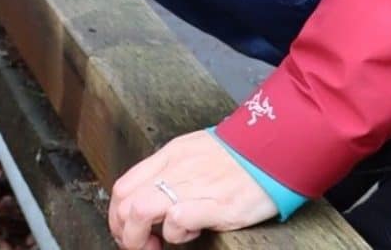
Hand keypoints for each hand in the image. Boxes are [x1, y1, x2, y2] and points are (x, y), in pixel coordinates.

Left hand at [108, 131, 277, 247]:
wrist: (274, 149)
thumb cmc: (239, 155)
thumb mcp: (195, 152)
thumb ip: (172, 171)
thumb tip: (152, 195)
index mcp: (169, 157)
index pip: (122, 187)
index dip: (116, 215)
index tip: (126, 230)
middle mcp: (175, 170)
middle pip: (125, 202)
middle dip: (124, 231)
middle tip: (140, 244)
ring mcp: (194, 187)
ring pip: (140, 211)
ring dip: (140, 237)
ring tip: (156, 245)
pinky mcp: (217, 205)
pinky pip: (177, 219)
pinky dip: (176, 233)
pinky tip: (190, 233)